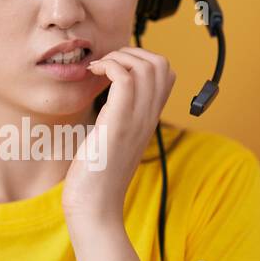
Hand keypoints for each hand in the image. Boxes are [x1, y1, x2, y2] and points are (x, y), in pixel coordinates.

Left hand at [61, 45, 175, 231]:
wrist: (95, 209)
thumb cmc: (97, 180)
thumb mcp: (114, 143)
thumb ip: (118, 121)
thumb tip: (107, 102)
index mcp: (149, 120)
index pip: (166, 74)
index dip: (142, 60)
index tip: (115, 68)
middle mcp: (148, 118)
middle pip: (161, 64)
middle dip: (132, 52)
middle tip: (107, 65)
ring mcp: (136, 120)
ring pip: (146, 66)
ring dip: (119, 57)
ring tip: (99, 69)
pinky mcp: (118, 124)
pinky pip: (124, 77)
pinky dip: (109, 66)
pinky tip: (93, 75)